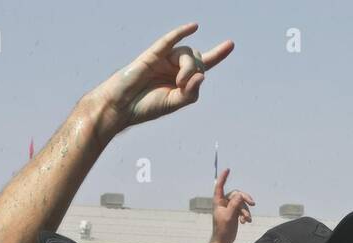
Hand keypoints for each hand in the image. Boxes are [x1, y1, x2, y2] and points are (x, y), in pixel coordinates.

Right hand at [88, 24, 233, 135]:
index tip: (231, 44)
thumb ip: (191, 92)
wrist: (122, 106)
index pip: (203, 65)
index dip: (218, 55)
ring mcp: (163, 59)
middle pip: (198, 59)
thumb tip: (202, 75)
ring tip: (178, 82)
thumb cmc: (146, 106)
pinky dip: (182, 32)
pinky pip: (170, 40)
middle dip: (196, 71)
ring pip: (188, 53)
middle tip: (183, 85)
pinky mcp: (153, 54)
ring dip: (188, 67)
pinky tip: (194, 27)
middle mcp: (174, 66)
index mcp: (181, 80)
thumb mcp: (175, 103)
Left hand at [210, 169, 253, 242]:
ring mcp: (230, 208)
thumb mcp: (229, 216)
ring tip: (247, 220)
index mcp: (218, 201)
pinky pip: (243, 210)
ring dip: (246, 211)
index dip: (223, 178)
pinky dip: (245, 215)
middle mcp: (224, 203)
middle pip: (237, 195)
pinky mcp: (235, 213)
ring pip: (242, 203)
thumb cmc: (223, 229)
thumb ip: (234, 204)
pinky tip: (245, 222)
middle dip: (245, 199)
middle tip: (253, 203)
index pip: (220, 186)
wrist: (224, 240)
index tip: (228, 170)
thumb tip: (240, 194)